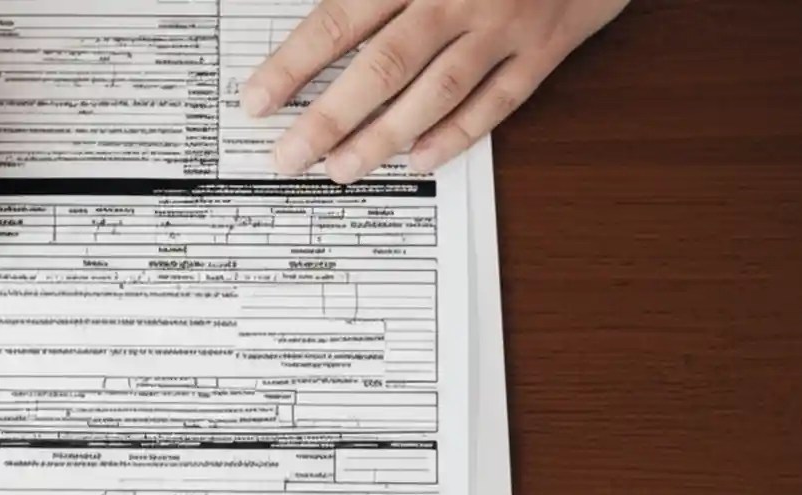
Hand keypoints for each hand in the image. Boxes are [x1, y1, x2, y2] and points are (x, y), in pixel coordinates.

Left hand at [243, 0, 628, 181]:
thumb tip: (329, 18)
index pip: (339, 20)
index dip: (293, 65)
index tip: (256, 101)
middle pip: (381, 66)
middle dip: (328, 118)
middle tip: (288, 156)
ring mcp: (505, 25)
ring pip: (436, 92)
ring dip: (385, 137)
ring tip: (342, 169)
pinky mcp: (546, 47)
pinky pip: (499, 102)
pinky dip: (459, 134)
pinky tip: (422, 160)